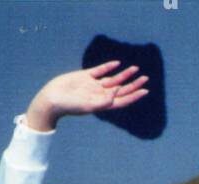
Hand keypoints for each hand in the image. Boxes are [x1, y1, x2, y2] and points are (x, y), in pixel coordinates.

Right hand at [26, 61, 148, 132]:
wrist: (53, 99)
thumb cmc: (69, 106)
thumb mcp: (88, 105)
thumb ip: (104, 101)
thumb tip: (118, 91)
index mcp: (103, 104)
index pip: (123, 100)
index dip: (134, 96)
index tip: (145, 90)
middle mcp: (100, 95)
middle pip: (121, 89)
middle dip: (133, 84)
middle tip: (145, 78)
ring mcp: (93, 86)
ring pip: (113, 79)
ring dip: (124, 74)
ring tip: (136, 68)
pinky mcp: (85, 76)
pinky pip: (100, 71)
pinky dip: (108, 67)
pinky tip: (117, 63)